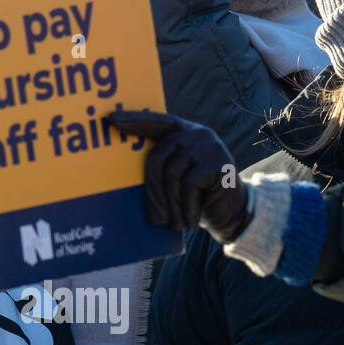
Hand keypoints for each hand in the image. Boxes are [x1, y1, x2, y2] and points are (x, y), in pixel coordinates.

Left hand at [109, 110, 250, 242]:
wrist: (233, 213)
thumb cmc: (196, 196)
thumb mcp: (177, 178)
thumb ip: (161, 167)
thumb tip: (121, 176)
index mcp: (183, 132)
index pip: (156, 122)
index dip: (135, 120)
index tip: (111, 120)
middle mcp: (196, 133)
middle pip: (158, 157)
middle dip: (152, 191)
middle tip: (154, 219)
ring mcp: (209, 145)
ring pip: (172, 174)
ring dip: (170, 204)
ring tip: (173, 224)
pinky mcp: (220, 161)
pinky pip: (189, 185)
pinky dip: (186, 208)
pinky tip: (189, 222)